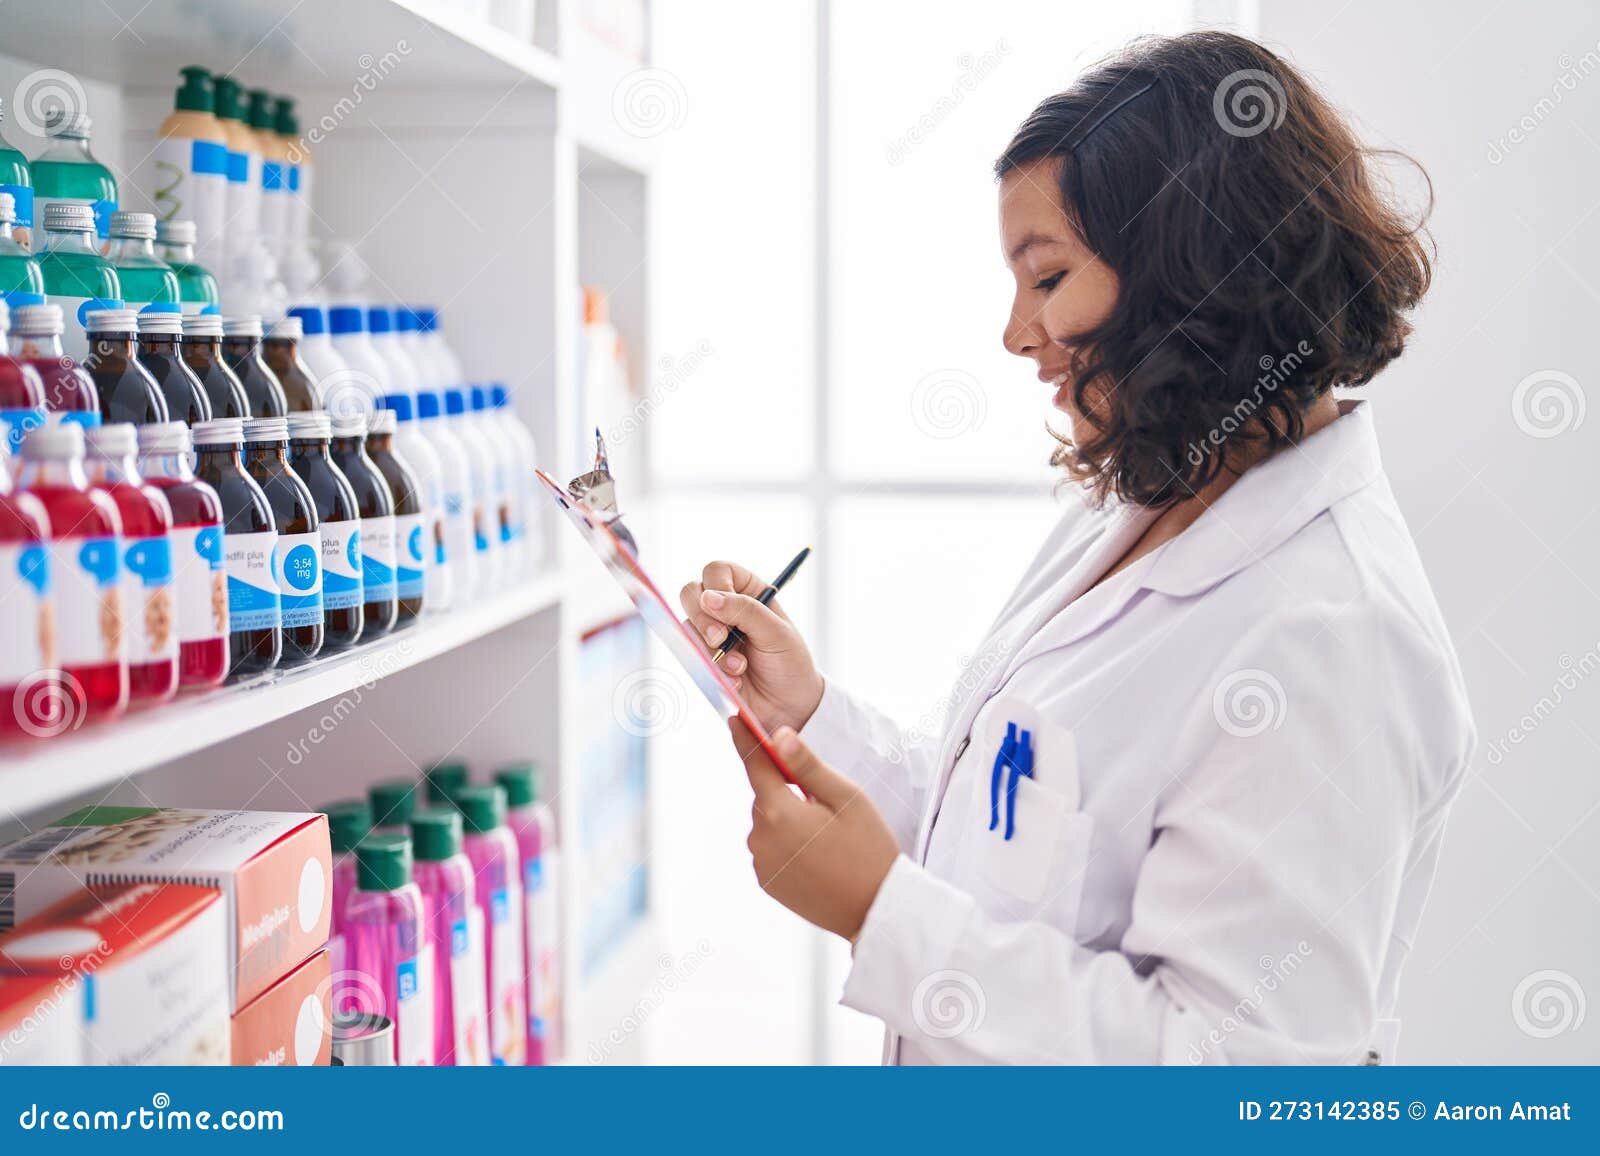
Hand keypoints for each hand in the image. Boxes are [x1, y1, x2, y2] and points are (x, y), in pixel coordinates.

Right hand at [681, 560, 824, 733]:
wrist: (788, 706)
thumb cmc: (790, 663)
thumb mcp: (777, 633)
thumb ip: (746, 611)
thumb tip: (708, 597)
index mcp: (748, 591)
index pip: (716, 571)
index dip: (715, 585)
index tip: (726, 608)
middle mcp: (726, 608)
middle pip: (690, 593)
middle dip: (703, 618)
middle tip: (721, 639)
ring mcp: (711, 633)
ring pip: (687, 626)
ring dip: (711, 650)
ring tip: (741, 667)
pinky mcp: (702, 658)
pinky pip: (690, 654)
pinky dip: (710, 668)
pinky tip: (734, 679)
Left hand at [730, 717, 898, 940]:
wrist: (875, 909)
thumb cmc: (867, 848)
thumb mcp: (846, 797)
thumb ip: (808, 765)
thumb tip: (779, 735)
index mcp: (778, 811)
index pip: (754, 764)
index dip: (746, 739)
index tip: (734, 718)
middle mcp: (760, 837)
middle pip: (766, 795)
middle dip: (788, 791)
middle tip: (828, 808)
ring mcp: (761, 863)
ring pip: (769, 822)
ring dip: (789, 819)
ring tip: (828, 839)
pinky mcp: (767, 882)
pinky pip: (771, 847)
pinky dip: (788, 844)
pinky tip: (817, 856)